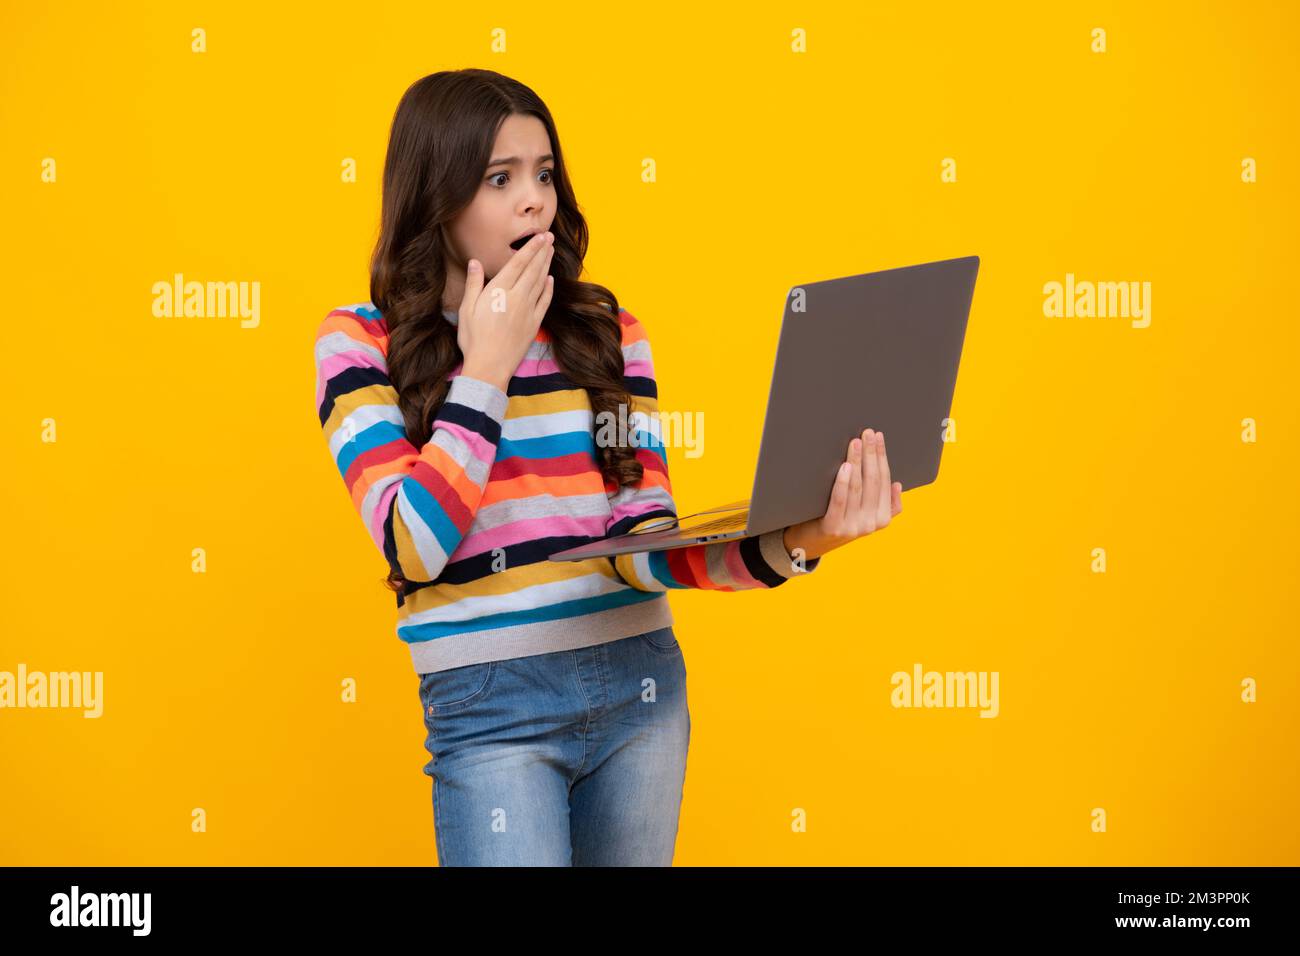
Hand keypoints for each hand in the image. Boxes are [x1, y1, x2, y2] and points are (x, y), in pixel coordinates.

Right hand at [459, 231, 554, 388]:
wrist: (489, 367)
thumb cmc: (473, 339)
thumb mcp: (467, 309)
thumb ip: (474, 284)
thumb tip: (475, 262)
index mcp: (499, 291)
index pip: (518, 263)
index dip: (531, 248)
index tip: (540, 236)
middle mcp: (517, 298)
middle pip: (533, 269)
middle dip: (542, 252)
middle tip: (550, 237)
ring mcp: (528, 311)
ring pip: (540, 282)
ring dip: (546, 265)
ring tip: (551, 251)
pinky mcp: (534, 324)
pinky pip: (544, 302)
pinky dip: (548, 289)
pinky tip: (551, 280)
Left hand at [782, 428, 902, 561]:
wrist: (809, 544)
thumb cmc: (837, 520)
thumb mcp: (863, 515)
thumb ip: (883, 504)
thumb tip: (896, 484)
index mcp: (882, 518)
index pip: (884, 481)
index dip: (882, 457)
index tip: (878, 437)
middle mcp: (870, 524)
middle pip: (872, 481)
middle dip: (872, 454)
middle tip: (868, 433)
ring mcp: (853, 527)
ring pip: (858, 487)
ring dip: (858, 462)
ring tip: (856, 443)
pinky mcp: (834, 528)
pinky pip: (840, 500)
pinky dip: (844, 482)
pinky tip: (846, 466)